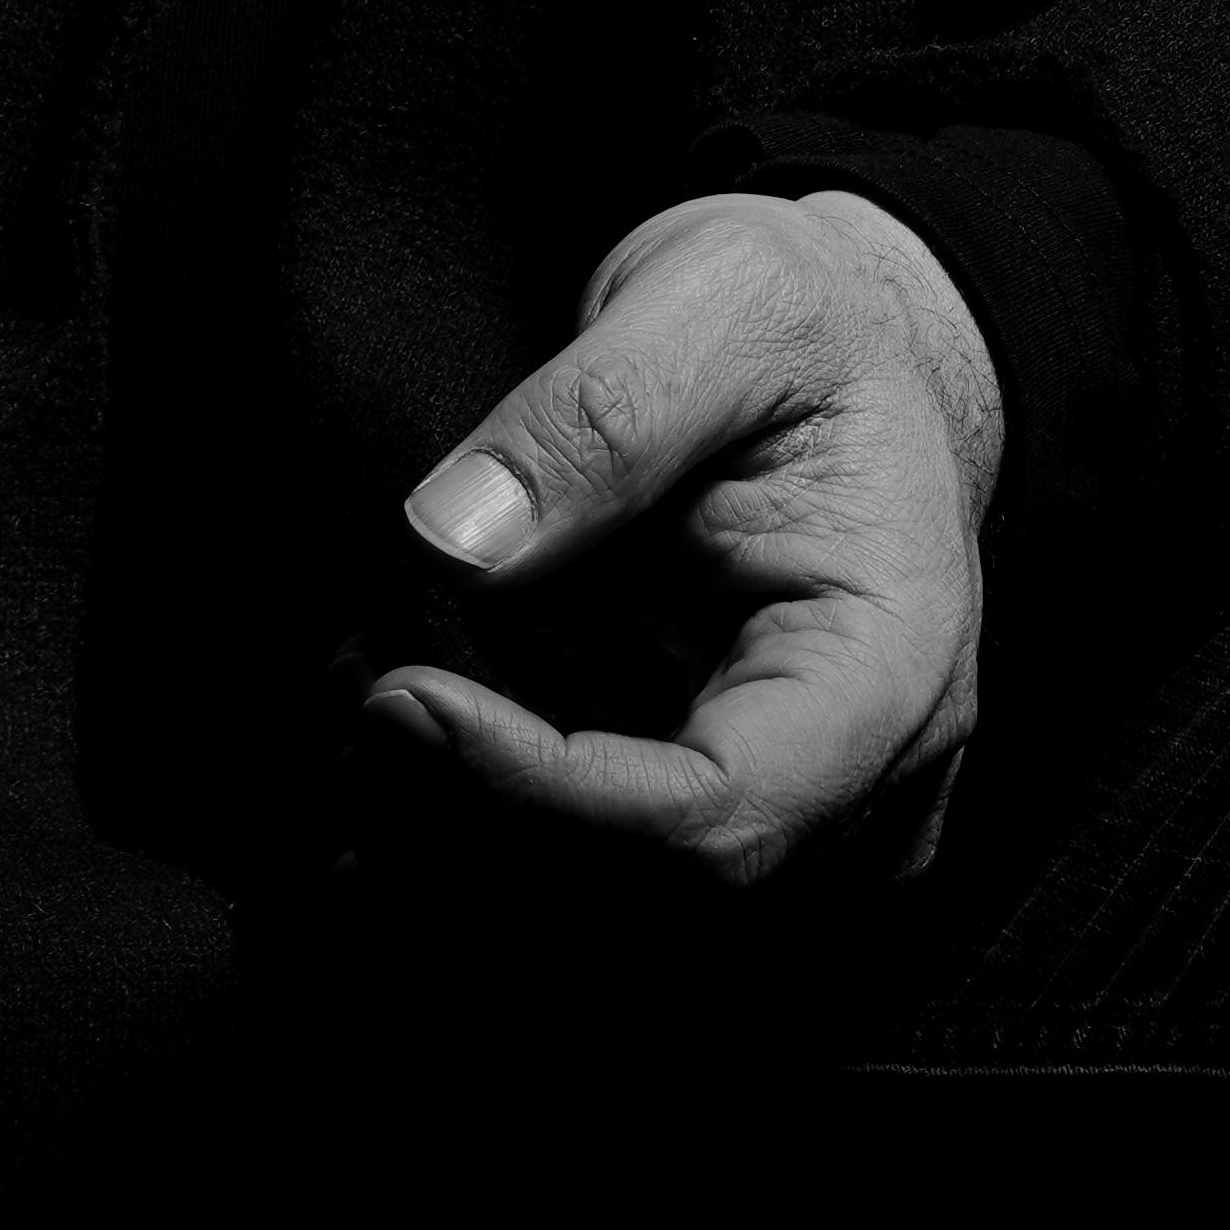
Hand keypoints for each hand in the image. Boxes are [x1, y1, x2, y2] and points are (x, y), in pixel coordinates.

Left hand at [366, 190, 1002, 888]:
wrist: (859, 359)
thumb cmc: (810, 324)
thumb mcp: (723, 298)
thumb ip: (601, 412)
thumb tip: (457, 544)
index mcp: (890, 672)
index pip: (718, 815)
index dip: (544, 795)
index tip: (400, 704)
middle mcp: (866, 792)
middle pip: (653, 907)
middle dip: (471, 833)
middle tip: (339, 710)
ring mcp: (801, 831)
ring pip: (613, 931)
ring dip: (454, 859)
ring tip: (342, 734)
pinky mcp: (723, 827)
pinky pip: (601, 894)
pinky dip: (479, 851)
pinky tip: (381, 780)